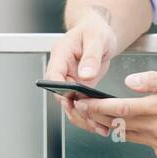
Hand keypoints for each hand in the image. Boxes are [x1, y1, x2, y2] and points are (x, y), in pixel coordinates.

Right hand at [46, 7, 117, 136]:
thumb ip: (91, 56)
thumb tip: (85, 75)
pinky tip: (103, 123)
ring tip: (101, 128)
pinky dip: (91, 114)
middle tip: (93, 122)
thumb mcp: (96, 38)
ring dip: (84, 118)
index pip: (53, 76)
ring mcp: (70, 79)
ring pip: (71, 105)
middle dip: (76, 112)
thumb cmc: (95, 29)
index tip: (73, 101)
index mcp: (61, 54)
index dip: (60, 91)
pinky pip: (82, 103)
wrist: (98, 29)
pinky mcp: (80, 86)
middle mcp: (62, 69)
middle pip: (61, 96)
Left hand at [73, 71, 156, 157]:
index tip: (81, 103)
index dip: (96, 107)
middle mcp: (155, 131)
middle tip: (80, 110)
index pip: (117, 110)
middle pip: (116, 126)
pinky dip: (140, 135)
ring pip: (128, 137)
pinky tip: (145, 126)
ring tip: (100, 117)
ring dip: (111, 128)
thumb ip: (154, 81)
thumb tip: (128, 83)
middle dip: (95, 118)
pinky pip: (146, 144)